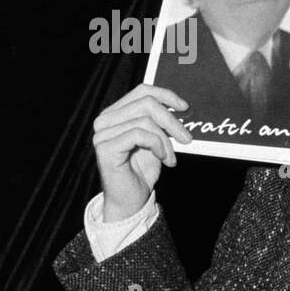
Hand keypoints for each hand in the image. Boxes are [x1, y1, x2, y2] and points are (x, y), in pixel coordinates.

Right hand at [92, 84, 191, 221]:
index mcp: (116, 113)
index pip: (142, 91)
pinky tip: (163, 159)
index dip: (166, 94)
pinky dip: (158, 145)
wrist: (131, 199)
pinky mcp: (105, 147)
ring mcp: (103, 133)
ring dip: (166, 140)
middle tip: (187, 138)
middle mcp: (105, 120)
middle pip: (146, 103)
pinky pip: (139, 135)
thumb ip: (161, 122)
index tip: (185, 107)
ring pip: (145, 120)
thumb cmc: (142, 170)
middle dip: (172, 121)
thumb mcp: (157, 140)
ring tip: (170, 157)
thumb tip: (181, 107)